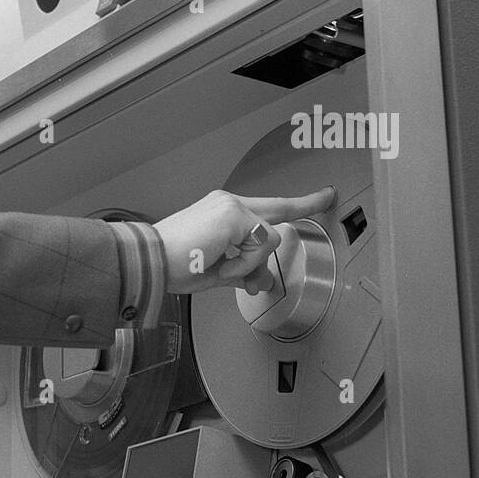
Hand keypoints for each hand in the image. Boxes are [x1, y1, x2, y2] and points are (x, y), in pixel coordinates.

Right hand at [154, 186, 336, 295]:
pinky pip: (258, 247)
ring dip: (248, 264)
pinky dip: (243, 264)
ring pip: (267, 238)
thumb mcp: (216, 271)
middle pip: (278, 210)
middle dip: (306, 204)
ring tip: (221, 268)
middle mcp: (227, 204)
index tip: (317, 198)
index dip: (294, 205)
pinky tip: (220, 264)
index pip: (265, 208)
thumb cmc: (172, 265)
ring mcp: (231, 207)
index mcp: (221, 213)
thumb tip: (262, 281)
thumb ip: (243, 272)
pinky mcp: (234, 217)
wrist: (150, 262)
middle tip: (328, 195)